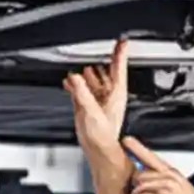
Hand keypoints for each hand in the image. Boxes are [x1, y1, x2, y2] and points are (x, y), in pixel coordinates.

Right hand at [63, 38, 128, 155]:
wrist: (97, 151)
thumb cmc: (102, 137)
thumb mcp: (91, 112)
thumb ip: (82, 94)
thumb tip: (75, 78)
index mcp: (115, 95)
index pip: (118, 69)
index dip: (120, 54)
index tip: (123, 41)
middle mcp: (108, 96)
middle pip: (108, 73)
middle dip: (105, 61)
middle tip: (107, 47)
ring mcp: (99, 102)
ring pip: (95, 82)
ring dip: (90, 74)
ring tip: (85, 65)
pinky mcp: (89, 108)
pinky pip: (83, 92)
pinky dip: (77, 85)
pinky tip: (70, 82)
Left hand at [122, 136, 193, 193]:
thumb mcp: (179, 189)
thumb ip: (162, 184)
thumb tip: (145, 184)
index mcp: (172, 173)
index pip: (151, 156)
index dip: (137, 147)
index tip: (126, 140)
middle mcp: (170, 178)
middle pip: (140, 173)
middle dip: (133, 184)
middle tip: (132, 193)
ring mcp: (168, 189)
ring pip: (141, 184)